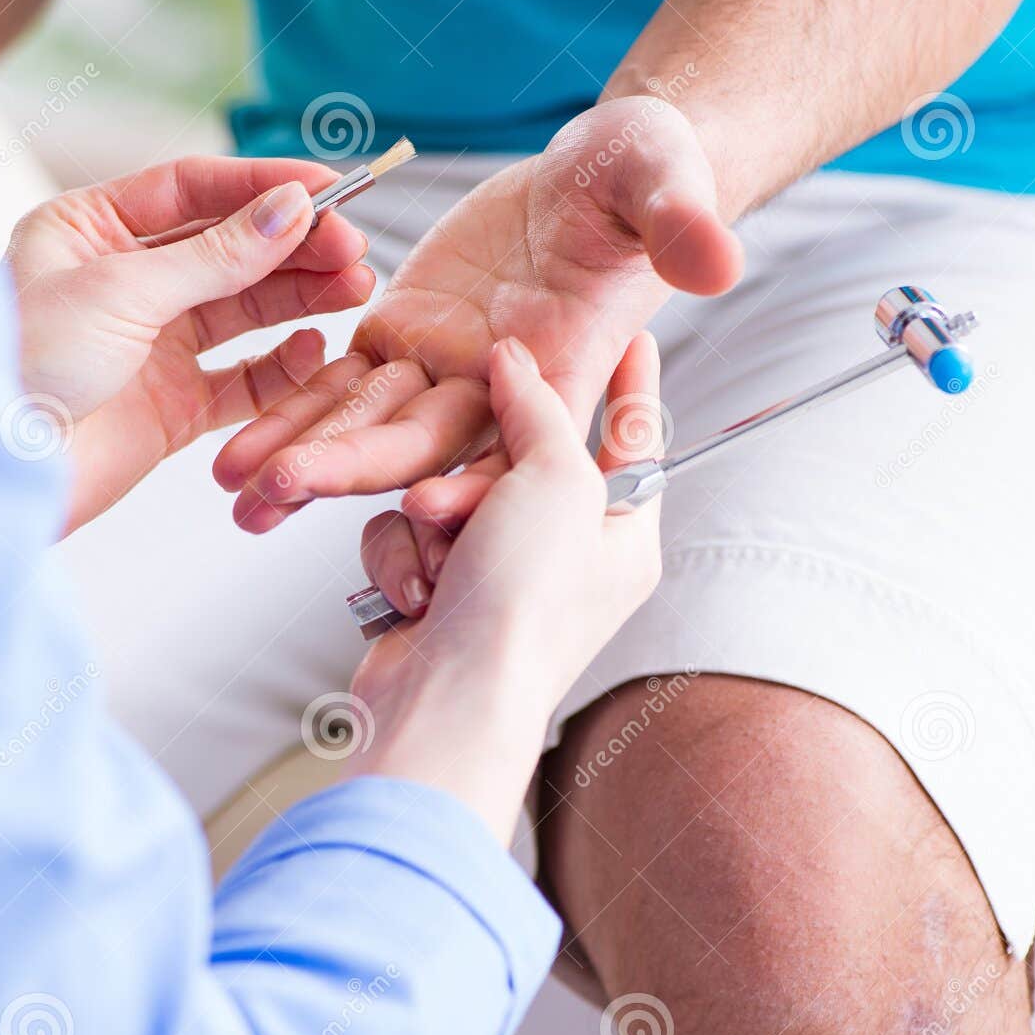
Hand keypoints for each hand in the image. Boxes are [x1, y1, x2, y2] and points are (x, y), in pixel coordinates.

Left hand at [5, 157, 373, 532]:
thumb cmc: (24, 367)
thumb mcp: (123, 291)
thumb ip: (217, 255)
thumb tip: (290, 210)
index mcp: (86, 229)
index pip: (192, 190)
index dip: (264, 187)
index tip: (329, 189)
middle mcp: (120, 281)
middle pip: (226, 249)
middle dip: (292, 246)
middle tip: (352, 247)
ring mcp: (148, 344)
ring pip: (241, 311)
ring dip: (298, 299)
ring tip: (354, 287)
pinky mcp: (170, 406)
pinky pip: (240, 380)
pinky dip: (279, 366)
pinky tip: (313, 348)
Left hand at [214, 97, 741, 531]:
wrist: (598, 171)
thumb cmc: (645, 175)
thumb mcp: (661, 184)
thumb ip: (681, 223)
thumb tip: (721, 258)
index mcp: (564, 369)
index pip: (520, 440)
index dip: (477, 478)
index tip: (423, 510)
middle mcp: (500, 389)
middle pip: (421, 443)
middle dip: (348, 471)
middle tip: (274, 497)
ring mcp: (446, 368)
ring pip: (366, 423)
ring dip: (300, 454)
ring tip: (233, 488)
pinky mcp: (403, 335)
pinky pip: (340, 380)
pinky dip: (293, 408)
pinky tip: (238, 443)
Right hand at [348, 333, 662, 841]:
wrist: (448, 702)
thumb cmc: (524, 604)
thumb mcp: (556, 482)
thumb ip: (537, 408)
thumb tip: (514, 360)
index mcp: (622, 535)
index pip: (632, 440)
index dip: (629, 383)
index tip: (632, 331)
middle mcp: (565, 558)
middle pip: (515, 463)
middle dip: (473, 480)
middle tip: (455, 500)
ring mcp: (497, 581)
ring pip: (444, 497)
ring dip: (429, 528)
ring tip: (440, 565)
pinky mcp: (437, 597)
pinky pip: (406, 538)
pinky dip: (403, 563)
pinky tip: (416, 598)